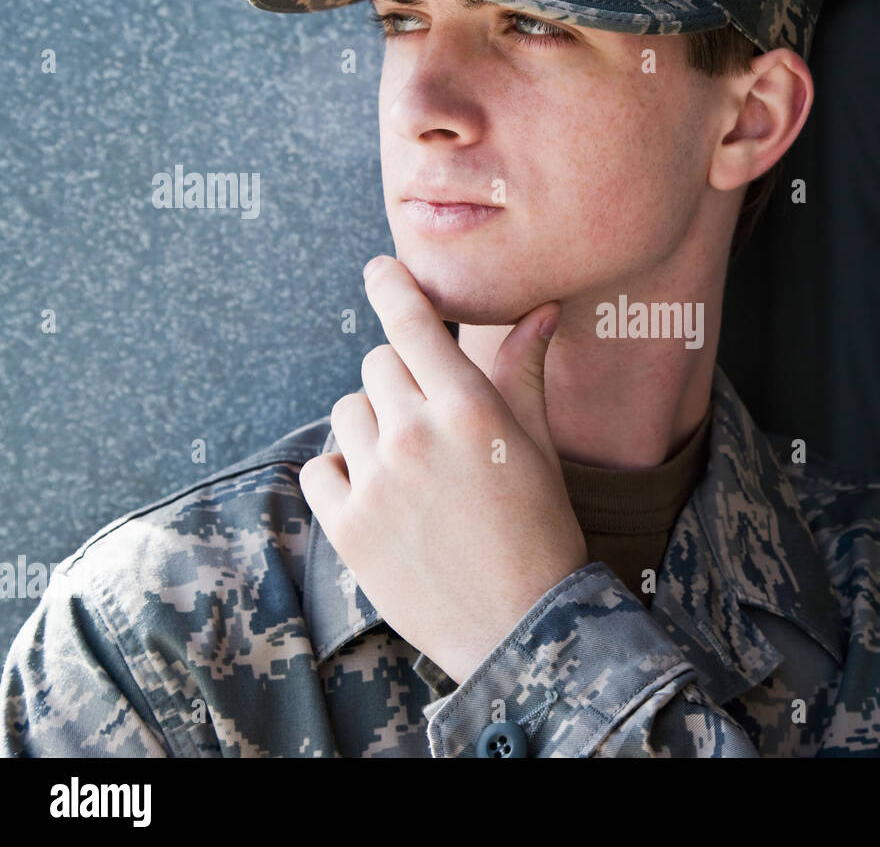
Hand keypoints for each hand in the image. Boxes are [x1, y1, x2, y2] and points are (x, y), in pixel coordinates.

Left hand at [298, 255, 587, 685]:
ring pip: (347, 412)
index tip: (379, 269)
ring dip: (372, 426)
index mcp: (469, 408)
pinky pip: (321, 466)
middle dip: (399, 379)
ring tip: (410, 468)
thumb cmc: (540, 530)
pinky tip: (381, 498)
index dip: (391, 285)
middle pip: (377, 364)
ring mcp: (375, 481)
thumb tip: (541, 308)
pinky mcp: (345, 525)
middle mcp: (415, 434)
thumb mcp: (538, 446)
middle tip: (429, 421)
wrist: (518, 626)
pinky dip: (344, 473)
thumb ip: (524, 371)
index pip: (412, 321)